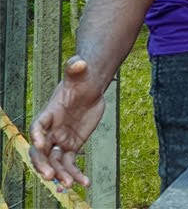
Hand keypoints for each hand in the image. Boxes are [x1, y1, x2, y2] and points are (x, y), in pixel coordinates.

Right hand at [29, 56, 105, 188]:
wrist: (89, 88)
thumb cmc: (81, 78)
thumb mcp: (80, 72)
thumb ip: (77, 68)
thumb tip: (79, 62)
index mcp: (48, 114)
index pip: (38, 127)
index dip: (38, 136)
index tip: (42, 144)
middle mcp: (50, 130)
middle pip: (40, 151)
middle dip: (43, 164)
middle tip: (50, 176)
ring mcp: (59, 140)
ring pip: (55, 162)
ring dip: (61, 174)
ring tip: (70, 184)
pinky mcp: (71, 146)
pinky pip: (70, 164)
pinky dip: (75, 174)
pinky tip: (85, 183)